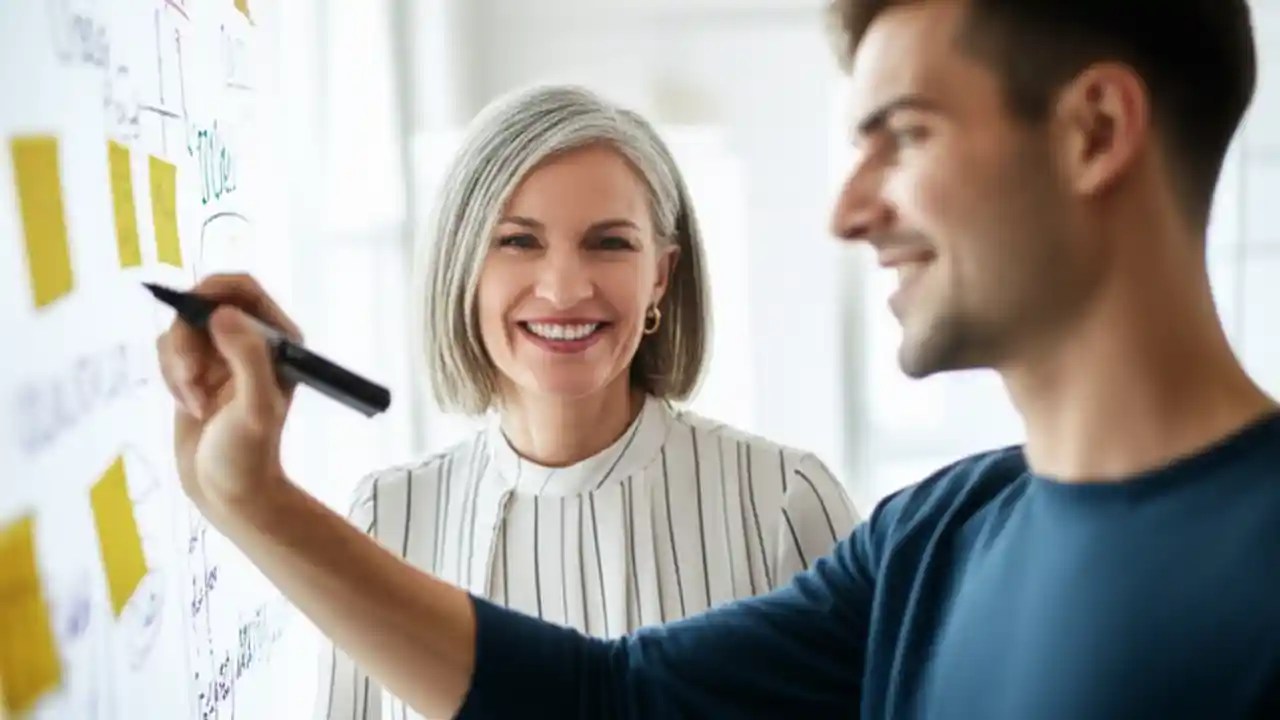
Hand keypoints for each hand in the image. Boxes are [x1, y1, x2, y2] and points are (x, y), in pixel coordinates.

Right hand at [155, 274, 302, 513]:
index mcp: (280, 340)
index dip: (213, 289)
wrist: (227, 490)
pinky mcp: (197, 370)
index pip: (244, 289)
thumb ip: (247, 357)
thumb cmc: (249, 454)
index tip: (189, 310)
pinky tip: (190, 407)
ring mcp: (222, 355)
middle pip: (203, 306)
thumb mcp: (254, 407)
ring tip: (197, 404)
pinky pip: (169, 353)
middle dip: (187, 339)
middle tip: (190, 375)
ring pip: (180, 331)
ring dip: (178, 367)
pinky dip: (171, 379)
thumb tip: (223, 313)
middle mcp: (253, 340)